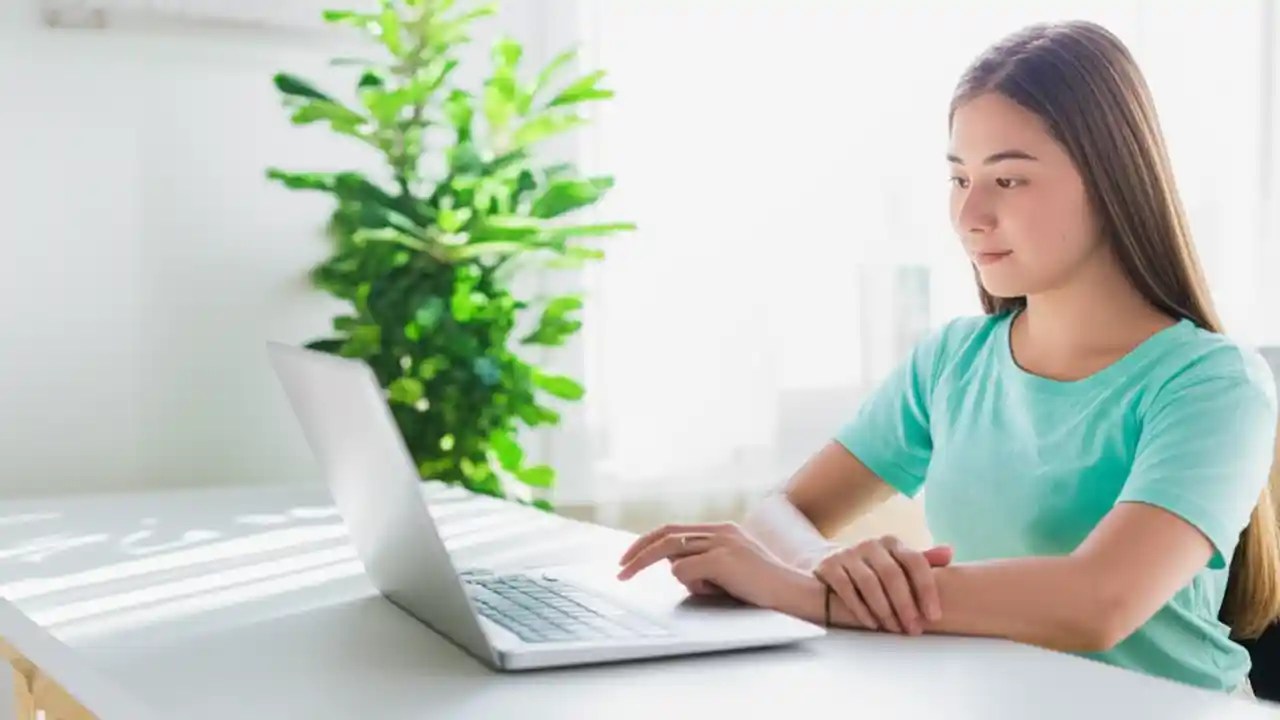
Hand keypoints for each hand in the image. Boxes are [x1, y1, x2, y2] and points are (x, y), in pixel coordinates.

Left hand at [616, 522, 800, 608]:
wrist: (795, 593)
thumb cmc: (762, 588)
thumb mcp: (729, 569)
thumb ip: (703, 562)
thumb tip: (674, 567)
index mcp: (720, 529)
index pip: (672, 529)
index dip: (646, 543)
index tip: (628, 559)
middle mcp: (719, 530)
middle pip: (664, 536)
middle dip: (637, 554)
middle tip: (620, 573)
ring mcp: (720, 542)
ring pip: (673, 556)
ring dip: (685, 580)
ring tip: (715, 589)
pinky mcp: (722, 558)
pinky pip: (684, 571)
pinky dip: (693, 584)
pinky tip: (720, 589)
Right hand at [814, 536, 952, 634]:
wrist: (829, 562)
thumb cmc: (871, 568)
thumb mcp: (896, 562)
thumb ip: (923, 560)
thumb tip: (949, 552)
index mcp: (892, 544)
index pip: (915, 561)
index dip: (926, 589)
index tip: (933, 616)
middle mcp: (871, 545)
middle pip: (892, 574)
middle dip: (905, 605)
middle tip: (913, 629)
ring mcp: (848, 554)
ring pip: (869, 583)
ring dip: (885, 610)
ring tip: (894, 629)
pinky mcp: (829, 566)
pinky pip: (846, 589)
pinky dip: (860, 609)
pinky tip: (872, 624)